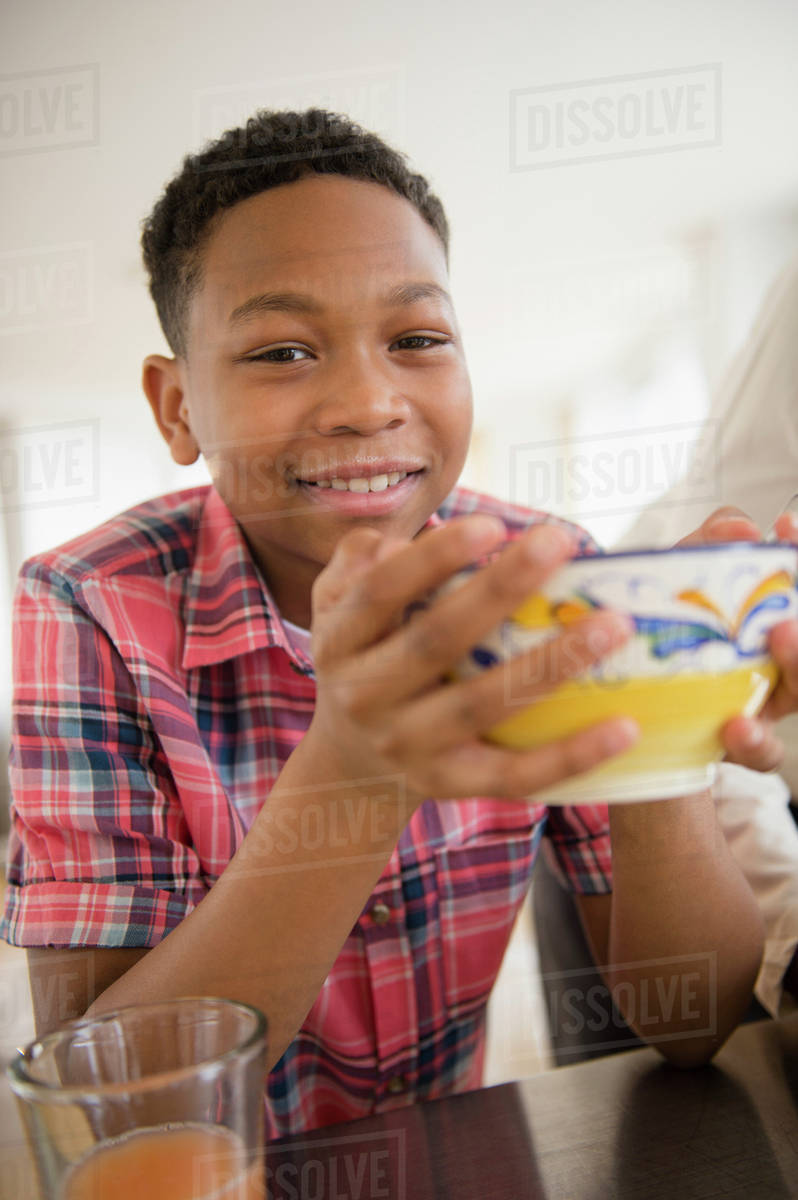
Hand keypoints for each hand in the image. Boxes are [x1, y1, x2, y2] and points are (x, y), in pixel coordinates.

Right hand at [305, 516, 638, 805]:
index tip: (493, 525)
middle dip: (500, 588)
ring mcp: (407, 746)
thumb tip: (397, 543)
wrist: (349, 760)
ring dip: (550, 665)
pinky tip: (625, 728)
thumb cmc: (366, 655)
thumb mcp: (338, 604)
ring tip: (612, 626)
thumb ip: (359, 560)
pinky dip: (571, 756)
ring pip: (482, 705)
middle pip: (436, 641)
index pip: (381, 591)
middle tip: (560, 542)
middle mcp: (364, 695)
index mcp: (341, 639)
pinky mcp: (448, 785)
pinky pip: (514, 776)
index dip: (433, 557)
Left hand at [679, 506, 797, 771]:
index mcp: (778, 616)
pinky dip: (757, 740)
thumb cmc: (669, 618)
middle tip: (785, 623)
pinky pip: (764, 750)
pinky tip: (736, 726)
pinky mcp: (742, 742)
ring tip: (781, 644)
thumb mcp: (682, 569)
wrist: (624, 675)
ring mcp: (768, 702)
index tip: (785, 528)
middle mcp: (783, 660)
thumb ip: (711, 540)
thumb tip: (742, 527)